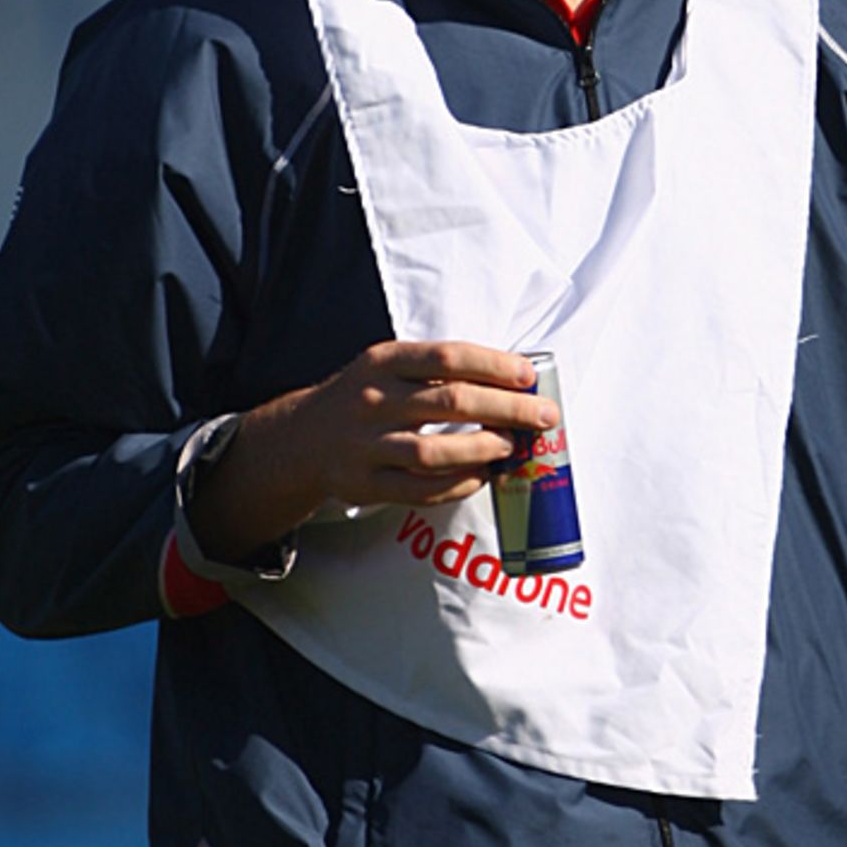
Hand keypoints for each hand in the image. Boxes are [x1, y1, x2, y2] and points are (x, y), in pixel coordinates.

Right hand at [189, 340, 556, 562]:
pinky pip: (420, 490)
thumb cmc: (366, 396)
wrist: (301, 438)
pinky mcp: (365, 484)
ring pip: (434, 452)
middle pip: (451, 403)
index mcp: (384, 360)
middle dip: (507, 409)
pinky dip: (459, 484)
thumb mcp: (389, 366)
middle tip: (545, 415)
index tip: (529, 375)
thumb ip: (437, 370)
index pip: (448, 356)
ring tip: (513, 446)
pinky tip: (483, 476)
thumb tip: (513, 380)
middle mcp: (373, 399)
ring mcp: (366, 444)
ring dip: (483, 450)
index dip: (494, 365)